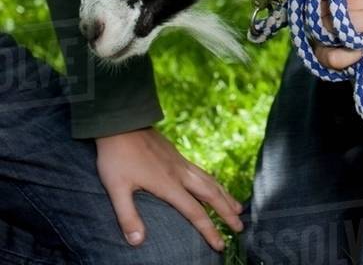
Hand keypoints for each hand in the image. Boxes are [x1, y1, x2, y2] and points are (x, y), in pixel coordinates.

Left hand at [95, 126, 243, 252]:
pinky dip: (214, 182)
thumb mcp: (117, 188)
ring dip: (225, 195)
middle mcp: (180, 173)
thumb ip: (128, 216)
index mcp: (168, 184)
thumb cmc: (117, 156)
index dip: (209, 230)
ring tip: (238, 207)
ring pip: (210, 181)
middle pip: (211, 194)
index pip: (195, 212)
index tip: (221, 245)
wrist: (122, 122)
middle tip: (240, 226)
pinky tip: (214, 184)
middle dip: (227, 212)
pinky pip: (202, 172)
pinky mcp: (177, 155)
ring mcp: (180, 162)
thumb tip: (137, 242)